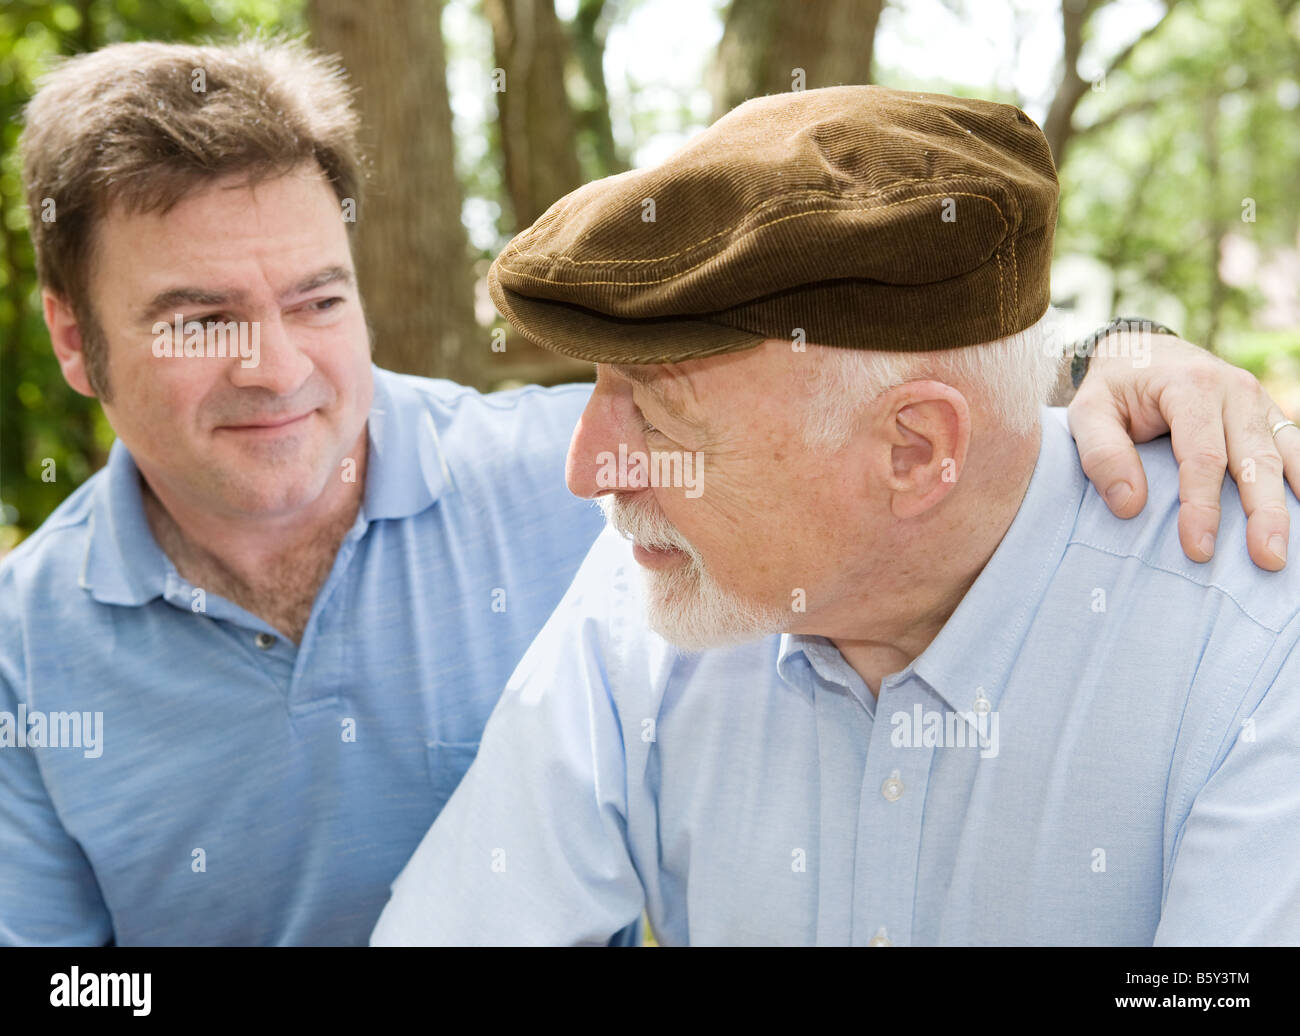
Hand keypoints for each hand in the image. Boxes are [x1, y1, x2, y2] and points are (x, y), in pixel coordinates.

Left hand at [1067, 333, 1298, 570]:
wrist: (1140, 352)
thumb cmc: (1113, 389)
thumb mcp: (1088, 412)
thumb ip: (1102, 454)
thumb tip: (1129, 505)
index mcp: (1191, 386)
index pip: (1203, 456)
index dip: (1202, 505)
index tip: (1198, 548)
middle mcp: (1235, 390)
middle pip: (1255, 459)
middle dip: (1263, 513)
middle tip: (1266, 559)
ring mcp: (1257, 402)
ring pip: (1284, 457)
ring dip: (1288, 505)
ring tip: (1284, 549)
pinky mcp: (1266, 416)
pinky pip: (1294, 449)